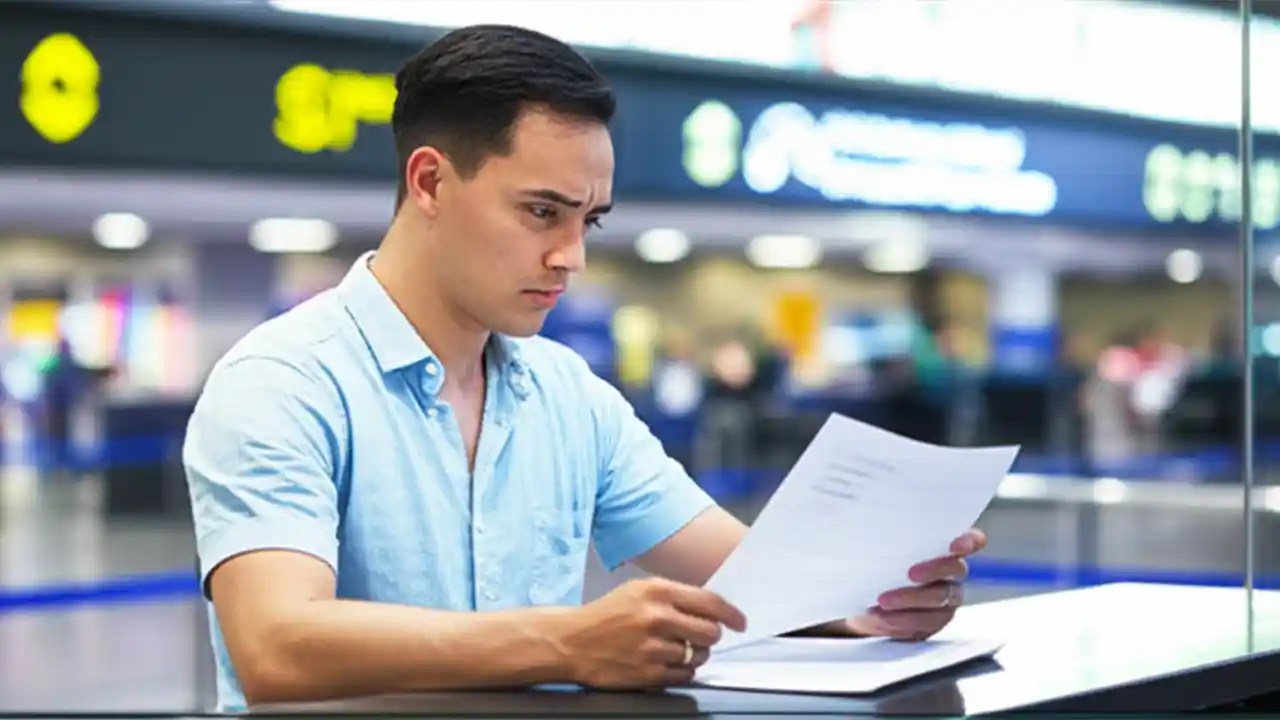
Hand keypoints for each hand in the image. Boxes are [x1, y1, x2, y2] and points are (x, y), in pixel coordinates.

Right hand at [555, 577, 746, 688]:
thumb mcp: (638, 591)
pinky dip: (681, 671)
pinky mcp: (648, 673)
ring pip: (698, 655)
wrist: (570, 642)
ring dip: (693, 655)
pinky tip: (665, 663)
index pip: (710, 602)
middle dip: (709, 636)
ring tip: (673, 649)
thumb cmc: (607, 615)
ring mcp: (653, 648)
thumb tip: (712, 609)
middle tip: (699, 637)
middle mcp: (657, 617)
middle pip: (710, 631)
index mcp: (657, 591)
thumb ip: (674, 596)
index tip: (740, 622)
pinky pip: (684, 676)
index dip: (731, 614)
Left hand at [848, 528, 986, 640]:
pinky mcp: (931, 624)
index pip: (969, 541)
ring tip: (883, 601)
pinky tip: (880, 616)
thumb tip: (872, 525)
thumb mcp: (876, 551)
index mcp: (942, 549)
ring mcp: (945, 601)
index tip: (956, 545)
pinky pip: (924, 624)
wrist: (861, 604)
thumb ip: (886, 541)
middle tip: (910, 574)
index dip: (968, 541)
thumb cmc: (873, 570)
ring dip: (910, 599)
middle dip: (933, 570)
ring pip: (939, 600)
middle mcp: (950, 574)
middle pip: (955, 569)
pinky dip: (900, 620)